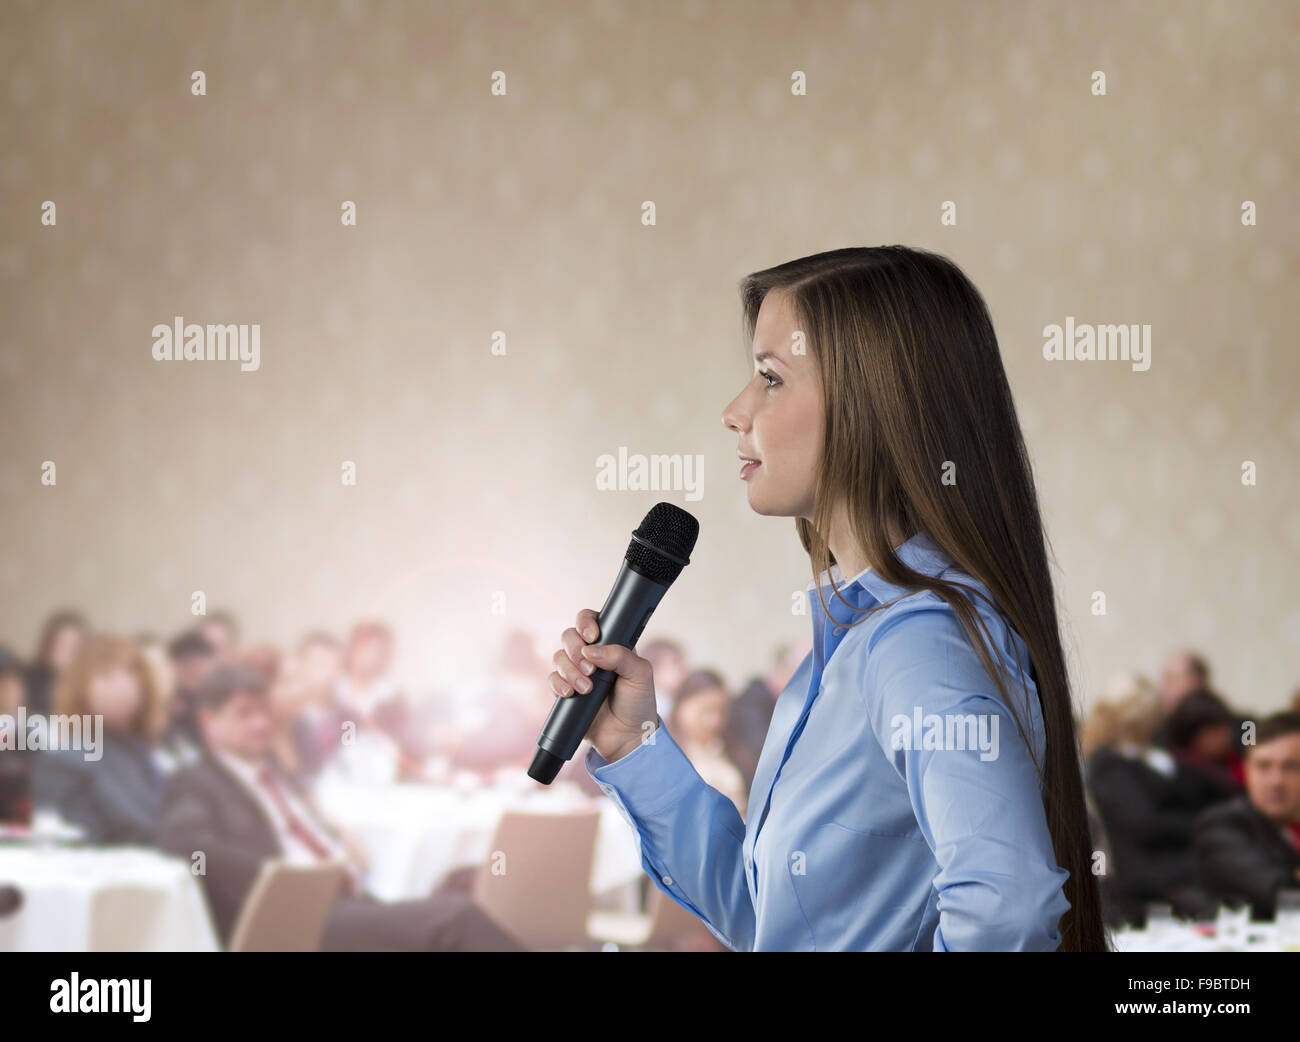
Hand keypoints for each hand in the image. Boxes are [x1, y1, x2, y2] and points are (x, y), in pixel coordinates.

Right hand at [550, 608, 658, 763]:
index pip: (590, 620)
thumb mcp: (640, 674)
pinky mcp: (565, 691)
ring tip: (587, 688)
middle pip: (569, 635)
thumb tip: (591, 650)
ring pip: (558, 657)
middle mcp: (590, 655)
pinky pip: (552, 679)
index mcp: (610, 644)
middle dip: (575, 649)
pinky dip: (559, 684)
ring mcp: (576, 673)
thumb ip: (621, 655)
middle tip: (590, 668)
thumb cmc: (638, 702)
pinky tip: (571, 694)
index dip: (586, 622)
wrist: (627, 737)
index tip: (592, 635)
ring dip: (570, 671)